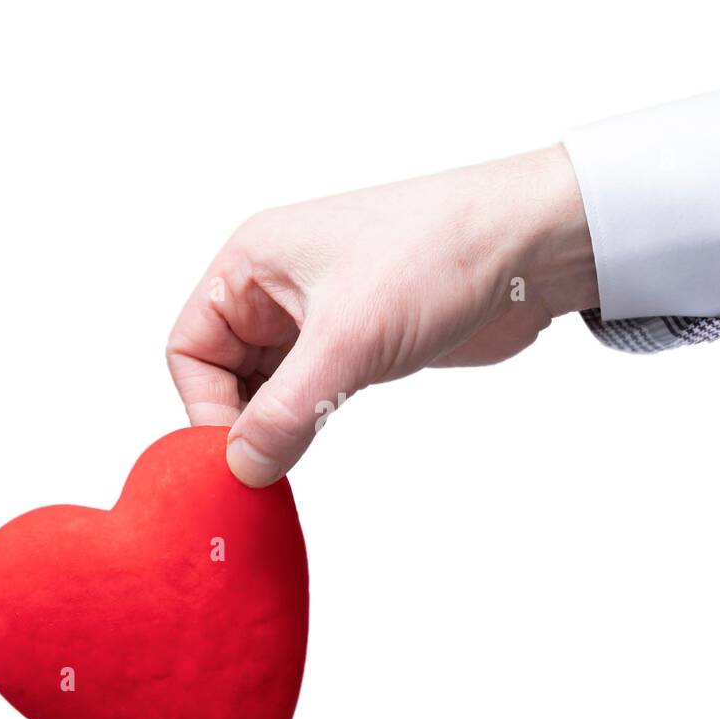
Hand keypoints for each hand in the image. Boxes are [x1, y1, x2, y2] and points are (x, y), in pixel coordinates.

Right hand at [166, 145, 597, 486]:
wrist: (529, 246)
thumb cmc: (439, 253)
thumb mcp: (349, 338)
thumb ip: (288, 409)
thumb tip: (243, 469)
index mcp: (253, 262)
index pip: (190, 347)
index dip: (204, 407)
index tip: (236, 458)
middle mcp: (277, 287)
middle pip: (222, 372)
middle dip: (237, 424)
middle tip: (261, 473)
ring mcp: (318, 316)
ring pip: (267, 387)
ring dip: (274, 427)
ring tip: (286, 466)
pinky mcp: (357, 342)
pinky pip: (308, 392)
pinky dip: (304, 423)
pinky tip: (312, 447)